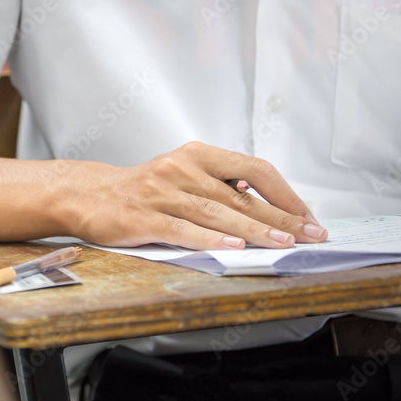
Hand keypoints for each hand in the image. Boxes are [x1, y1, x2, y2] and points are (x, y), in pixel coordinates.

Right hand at [64, 142, 326, 249]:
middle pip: (242, 195)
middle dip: (281, 218)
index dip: (285, 194)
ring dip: (256, 230)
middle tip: (310, 235)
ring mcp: (162, 192)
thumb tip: (268, 207)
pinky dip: (211, 237)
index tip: (307, 216)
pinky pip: (184, 229)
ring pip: (218, 212)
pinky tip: (233, 245)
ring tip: (283, 244)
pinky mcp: (144, 217)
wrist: (89, 196)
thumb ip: (219, 186)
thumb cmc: (142, 190)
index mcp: (196, 154)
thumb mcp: (183, 175)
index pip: (253, 169)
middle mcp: (181, 168)